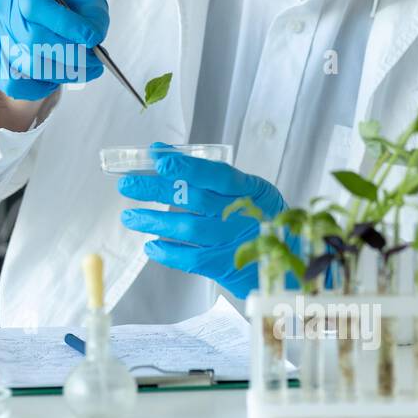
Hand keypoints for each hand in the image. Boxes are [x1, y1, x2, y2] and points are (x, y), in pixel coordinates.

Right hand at [0, 0, 108, 100]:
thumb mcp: (83, 3)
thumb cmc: (64, 13)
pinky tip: (56, 76)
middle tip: (96, 62)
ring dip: (63, 72)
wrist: (37, 27)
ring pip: (29, 66)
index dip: (66, 24)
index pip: (37, 7)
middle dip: (71, 54)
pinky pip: (18, 86)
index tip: (93, 39)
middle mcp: (3, 15)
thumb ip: (93, 15)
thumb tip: (93, 37)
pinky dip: (43, 85)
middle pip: (34, 41)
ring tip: (83, 70)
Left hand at [117, 142, 294, 297]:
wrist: (290, 263)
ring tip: (130, 217)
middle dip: (156, 190)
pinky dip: (168, 252)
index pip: (216, 174)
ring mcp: (234, 241)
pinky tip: (151, 245)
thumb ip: (205, 173)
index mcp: (251, 189)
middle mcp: (243, 213)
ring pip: (189, 228)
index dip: (186, 167)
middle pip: (194, 198)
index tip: (157, 159)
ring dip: (155, 221)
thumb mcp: (246, 190)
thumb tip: (158, 152)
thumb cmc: (260, 219)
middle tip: (126, 186)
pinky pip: (191, 258)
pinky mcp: (226, 265)